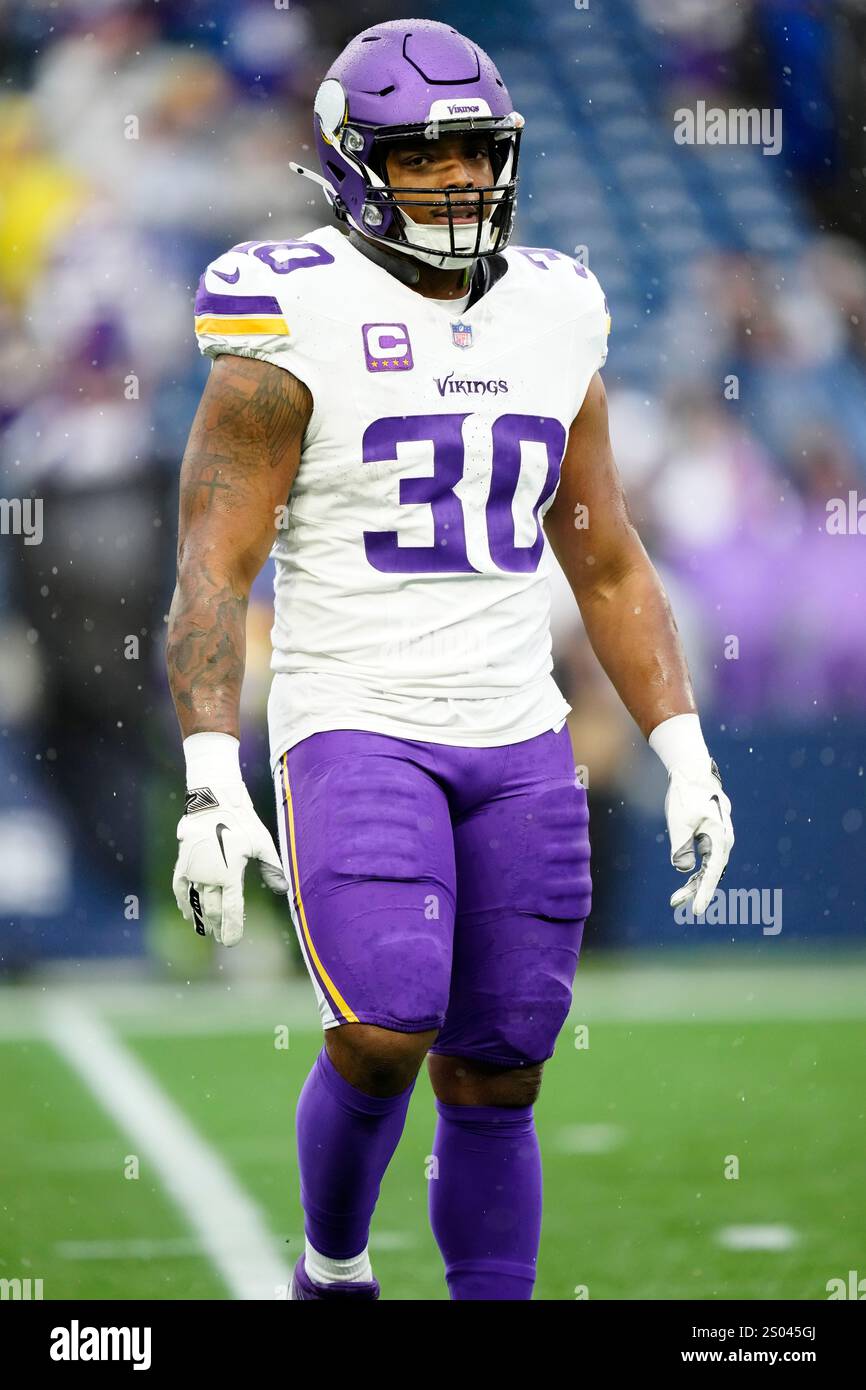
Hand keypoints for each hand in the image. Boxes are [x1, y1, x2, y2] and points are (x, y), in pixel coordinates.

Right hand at [172, 780, 288, 945]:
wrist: (214, 800)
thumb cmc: (242, 821)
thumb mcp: (263, 843)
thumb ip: (272, 868)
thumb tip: (284, 890)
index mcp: (230, 873)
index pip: (230, 909)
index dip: (231, 928)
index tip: (231, 943)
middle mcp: (209, 876)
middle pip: (213, 910)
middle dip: (219, 926)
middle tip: (223, 938)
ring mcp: (193, 870)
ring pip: (197, 903)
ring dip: (202, 918)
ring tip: (207, 930)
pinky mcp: (183, 863)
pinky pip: (180, 889)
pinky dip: (184, 903)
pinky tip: (187, 913)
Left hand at [664, 759, 733, 915]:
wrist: (692, 772)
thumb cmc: (686, 795)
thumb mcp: (679, 822)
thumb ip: (681, 848)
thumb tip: (683, 869)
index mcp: (720, 837)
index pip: (713, 872)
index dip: (704, 892)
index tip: (697, 910)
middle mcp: (724, 841)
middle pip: (711, 873)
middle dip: (694, 890)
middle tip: (674, 903)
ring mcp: (719, 839)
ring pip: (709, 868)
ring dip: (694, 883)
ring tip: (676, 899)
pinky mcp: (711, 836)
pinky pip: (706, 859)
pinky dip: (696, 871)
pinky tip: (686, 880)